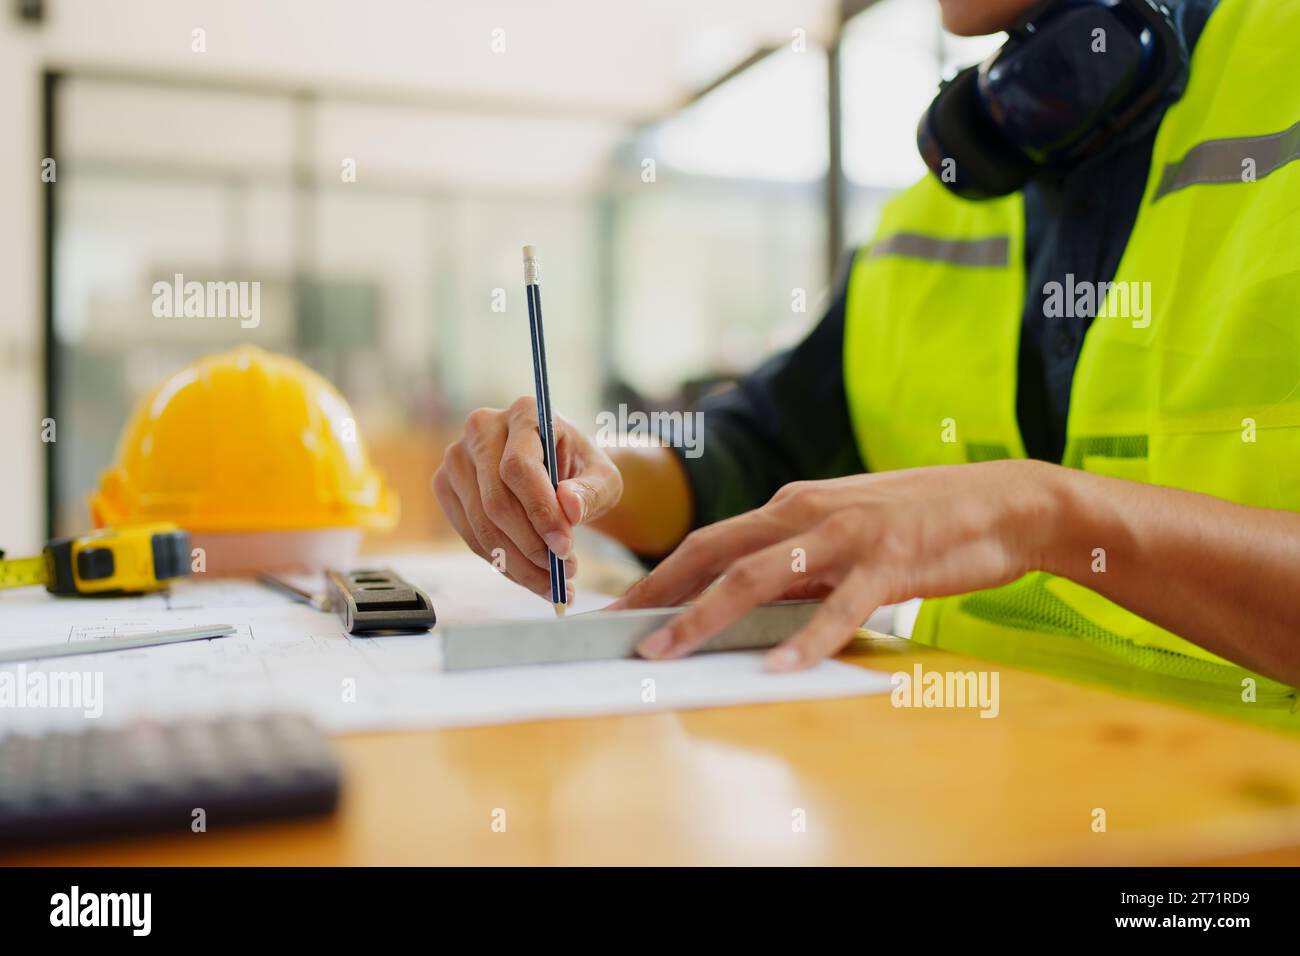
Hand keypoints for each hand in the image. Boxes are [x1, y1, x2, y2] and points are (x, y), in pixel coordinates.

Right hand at [433, 397, 622, 596]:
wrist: (558, 472)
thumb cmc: (582, 470)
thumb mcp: (603, 478)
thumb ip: (591, 491)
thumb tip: (569, 509)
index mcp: (525, 412)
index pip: (519, 467)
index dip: (540, 511)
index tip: (565, 547)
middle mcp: (482, 428)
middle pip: (496, 500)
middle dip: (531, 545)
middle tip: (564, 574)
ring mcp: (457, 457)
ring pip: (481, 524)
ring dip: (519, 563)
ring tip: (555, 583)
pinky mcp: (446, 486)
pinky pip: (470, 535)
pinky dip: (502, 564)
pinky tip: (531, 576)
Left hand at [613, 460, 1066, 669]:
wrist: (1004, 502)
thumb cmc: (923, 523)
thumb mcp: (846, 536)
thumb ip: (800, 564)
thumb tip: (751, 603)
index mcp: (794, 506)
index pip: (710, 540)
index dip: (661, 575)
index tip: (622, 608)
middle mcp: (807, 512)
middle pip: (714, 551)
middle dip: (659, 593)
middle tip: (616, 631)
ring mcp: (846, 534)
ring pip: (758, 575)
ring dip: (705, 615)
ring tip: (666, 652)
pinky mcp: (889, 560)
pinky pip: (840, 606)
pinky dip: (807, 638)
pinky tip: (779, 667)